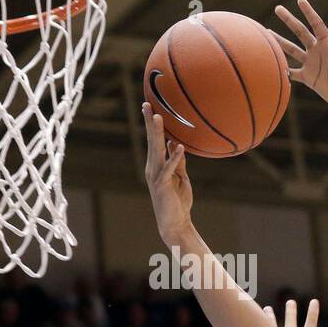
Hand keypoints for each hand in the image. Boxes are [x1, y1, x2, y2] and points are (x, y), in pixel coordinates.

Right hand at [142, 101, 191, 243]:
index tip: (151, 107)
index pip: (154, 141)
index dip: (153, 125)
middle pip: (152, 141)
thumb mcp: (180, 177)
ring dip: (158, 134)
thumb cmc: (178, 200)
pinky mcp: (163, 185)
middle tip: (147, 104)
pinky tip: (179, 146)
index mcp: (156, 164)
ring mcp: (156, 176)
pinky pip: (170, 168)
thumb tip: (176, 143)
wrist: (175, 222)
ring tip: (159, 118)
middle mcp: (153, 167)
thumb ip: (177, 161)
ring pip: (157, 151)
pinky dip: (175, 157)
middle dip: (150, 123)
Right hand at [274, 0, 327, 114]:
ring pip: (292, 50)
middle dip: (289, 20)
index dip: (309, 12)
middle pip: (300, 32)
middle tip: (278, 8)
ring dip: (280, 42)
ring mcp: (312, 65)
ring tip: (267, 32)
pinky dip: (282, 69)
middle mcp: (318, 52)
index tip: (300, 0)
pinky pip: (292, 73)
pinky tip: (271, 64)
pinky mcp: (309, 79)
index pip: (316, 24)